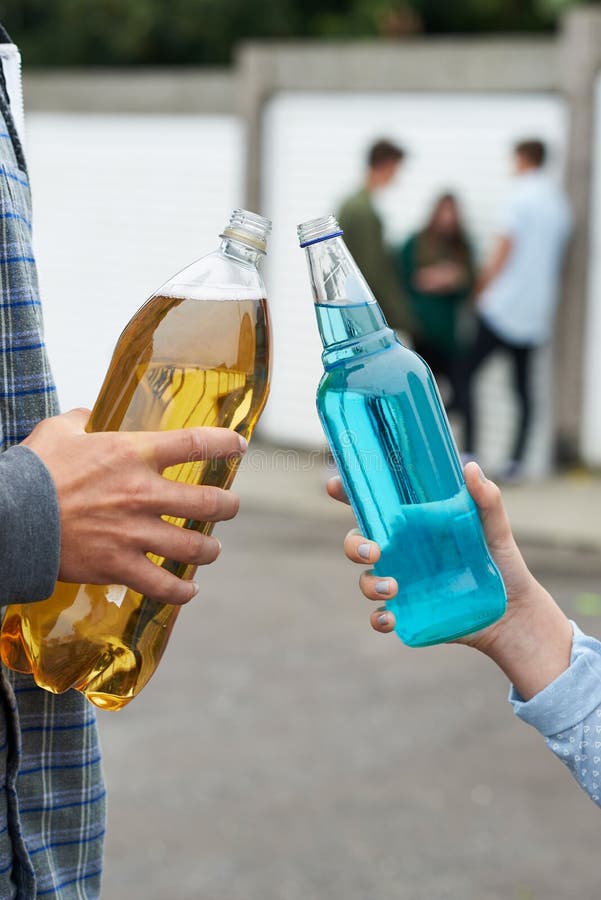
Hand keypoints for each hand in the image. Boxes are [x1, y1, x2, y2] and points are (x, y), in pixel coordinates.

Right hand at [23, 408, 244, 604]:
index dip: (225, 444)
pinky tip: (188, 590)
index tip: (239, 447)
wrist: (10, 518)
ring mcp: (135, 533)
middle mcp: (143, 493)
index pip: (196, 443)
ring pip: (195, 547)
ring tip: (211, 550)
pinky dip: (182, 590)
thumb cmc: (33, 472)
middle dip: (227, 506)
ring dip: (209, 550)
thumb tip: (89, 417)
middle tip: (229, 506)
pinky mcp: (120, 566)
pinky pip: (164, 585)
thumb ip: (82, 421)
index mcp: (133, 454)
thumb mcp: (59, 431)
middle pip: (209, 502)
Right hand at [327, 462, 572, 698]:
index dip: (348, 493)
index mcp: (413, 526)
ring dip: (369, 584)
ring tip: (392, 587)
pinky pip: (380, 616)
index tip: (335, 486)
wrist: (513, 611)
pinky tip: (390, 617)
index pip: (374, 506)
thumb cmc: (500, 561)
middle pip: (357, 542)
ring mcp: (401, 583)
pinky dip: (379, 618)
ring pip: (366, 580)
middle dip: (353, 544)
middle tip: (373, 550)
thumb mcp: (494, 528)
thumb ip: (485, 500)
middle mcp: (401, 552)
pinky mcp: (408, 613)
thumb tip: (471, 468)